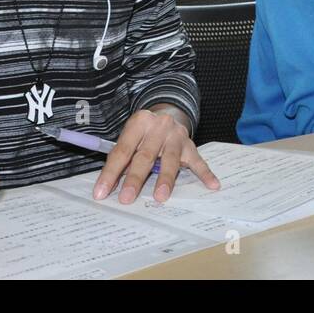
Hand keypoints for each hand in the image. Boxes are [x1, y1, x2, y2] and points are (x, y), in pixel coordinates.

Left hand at [93, 107, 219, 203]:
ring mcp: (177, 136)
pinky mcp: (191, 146)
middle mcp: (159, 126)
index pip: (122, 150)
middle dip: (135, 179)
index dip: (111, 172)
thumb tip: (107, 186)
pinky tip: (212, 185)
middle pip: (146, 155)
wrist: (169, 114)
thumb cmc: (144, 133)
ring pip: (170, 160)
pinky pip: (199, 162)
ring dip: (165, 179)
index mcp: (139, 122)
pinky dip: (206, 174)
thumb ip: (121, 157)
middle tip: (127, 198)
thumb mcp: (130, 137)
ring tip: (160, 197)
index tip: (101, 193)